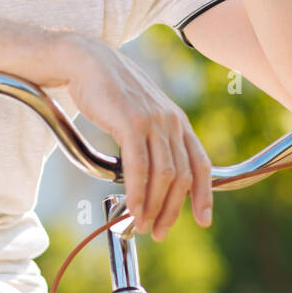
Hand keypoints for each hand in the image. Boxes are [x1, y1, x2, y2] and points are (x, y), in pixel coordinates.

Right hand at [60, 34, 212, 238]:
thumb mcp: (141, 114)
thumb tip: (153, 176)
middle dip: (173, 210)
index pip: (201, 163)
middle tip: (159, 231)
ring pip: (163, 175)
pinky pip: (139, 166)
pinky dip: (138, 192)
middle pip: (182, 176)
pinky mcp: (131, 122)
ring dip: (154, 206)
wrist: (86, 61)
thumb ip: (153, 140)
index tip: (203, 220)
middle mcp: (171, 121)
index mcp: (177, 121)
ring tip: (142, 225)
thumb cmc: (110, 91)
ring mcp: (153, 120)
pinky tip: (133, 208)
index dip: (205, 195)